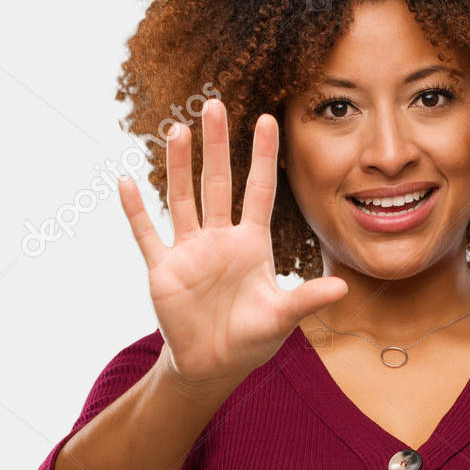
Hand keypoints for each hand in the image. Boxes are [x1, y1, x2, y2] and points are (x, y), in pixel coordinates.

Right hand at [119, 98, 346, 387]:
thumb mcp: (281, 318)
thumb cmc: (251, 339)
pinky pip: (147, 234)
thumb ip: (307, 299)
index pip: (259, 191)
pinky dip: (136, 210)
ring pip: (183, 199)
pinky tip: (126, 181)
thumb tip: (343, 288)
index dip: (263, 156)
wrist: (213, 366)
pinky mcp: (164, 269)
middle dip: (216, 144)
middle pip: (218, 182)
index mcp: (252, 244)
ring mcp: (190, 251)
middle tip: (213, 103)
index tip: (267, 118)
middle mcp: (220, 239)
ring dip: (178, 166)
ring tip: (176, 129)